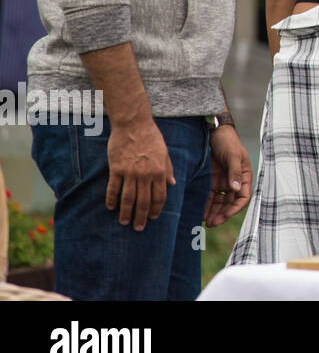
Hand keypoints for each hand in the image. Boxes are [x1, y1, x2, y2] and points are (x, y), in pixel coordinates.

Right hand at [106, 116, 174, 230]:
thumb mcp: (165, 152)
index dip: (157, 209)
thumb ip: (168, 169)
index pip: (160, 196)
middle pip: (144, 201)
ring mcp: (130, 172)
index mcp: (159, 171)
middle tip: (138, 228)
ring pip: (128, 198)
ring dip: (126, 212)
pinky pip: (113, 188)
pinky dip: (112, 199)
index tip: (153, 217)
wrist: (133, 124)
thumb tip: (172, 183)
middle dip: (141, 217)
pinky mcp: (116, 169)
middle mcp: (145, 174)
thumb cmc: (151, 137)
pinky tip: (111, 207)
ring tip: (124, 222)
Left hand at [204, 124, 251, 226]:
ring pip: (219, 202)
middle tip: (212, 224)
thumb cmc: (227, 141)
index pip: (242, 197)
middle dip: (222, 214)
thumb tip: (235, 189)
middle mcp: (234, 181)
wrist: (213, 131)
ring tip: (205, 222)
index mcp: (244, 176)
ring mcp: (222, 181)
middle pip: (229, 203)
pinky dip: (206, 205)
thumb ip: (234, 172)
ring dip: (214, 212)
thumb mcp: (233, 155)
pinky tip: (200, 213)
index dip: (235, 209)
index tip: (225, 216)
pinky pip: (209, 196)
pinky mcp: (211, 180)